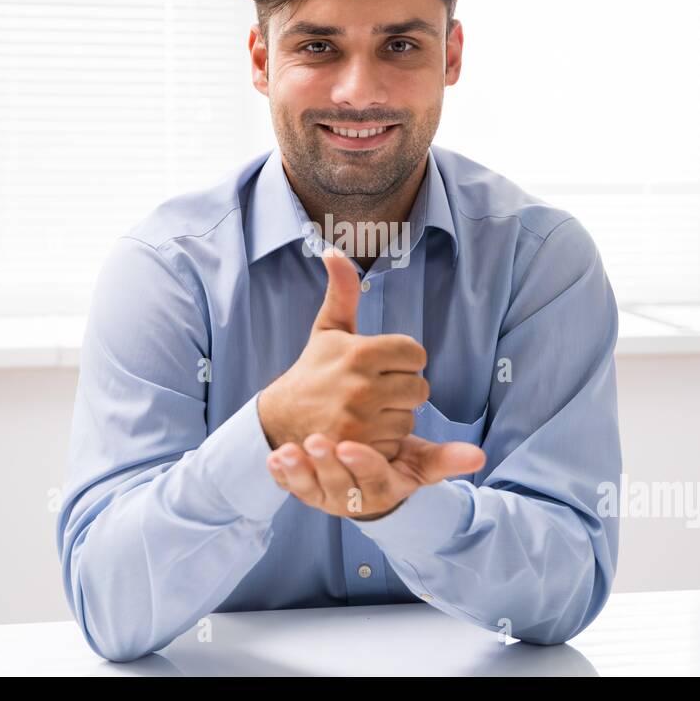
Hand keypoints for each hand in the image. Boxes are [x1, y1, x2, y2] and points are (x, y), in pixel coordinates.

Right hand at [258, 248, 428, 459]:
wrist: (280, 421)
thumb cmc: (313, 372)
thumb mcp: (328, 330)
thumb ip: (341, 292)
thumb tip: (332, 250)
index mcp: (359, 352)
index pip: (415, 353)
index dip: (404, 360)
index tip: (383, 366)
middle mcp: (361, 386)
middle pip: (419, 388)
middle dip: (402, 390)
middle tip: (375, 391)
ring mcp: (360, 421)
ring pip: (409, 417)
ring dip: (394, 416)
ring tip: (367, 412)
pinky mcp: (359, 449)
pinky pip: (397, 442)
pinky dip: (385, 441)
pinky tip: (364, 433)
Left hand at [266, 432, 485, 520]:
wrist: (360, 480)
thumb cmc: (392, 463)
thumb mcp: (417, 463)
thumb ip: (444, 460)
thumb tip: (479, 457)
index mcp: (383, 489)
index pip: (375, 479)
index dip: (363, 465)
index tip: (352, 447)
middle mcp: (352, 497)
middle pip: (339, 484)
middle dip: (326, 465)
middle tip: (316, 442)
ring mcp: (325, 496)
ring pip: (311, 486)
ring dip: (300, 470)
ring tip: (289, 449)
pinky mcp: (302, 488)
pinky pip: (289, 484)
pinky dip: (280, 473)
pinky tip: (272, 457)